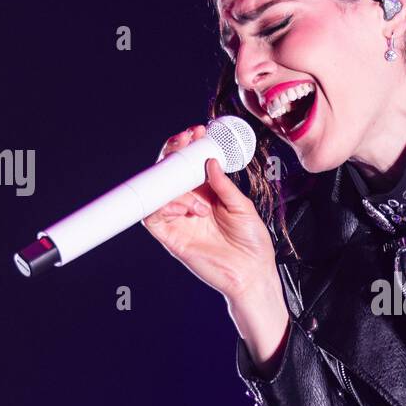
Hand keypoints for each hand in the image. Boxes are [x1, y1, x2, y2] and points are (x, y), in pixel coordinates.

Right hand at [141, 125, 276, 298]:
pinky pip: (153, 217)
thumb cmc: (252, 244)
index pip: (189, 165)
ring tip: (199, 199)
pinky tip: (183, 208)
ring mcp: (179, 220)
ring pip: (158, 192)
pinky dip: (161, 207)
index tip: (196, 132)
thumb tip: (209, 162)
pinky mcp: (171, 238)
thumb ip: (224, 185)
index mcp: (207, 193)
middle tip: (185, 142)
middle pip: (169, 173)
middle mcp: (190, 204)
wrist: (252, 274)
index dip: (188, 147)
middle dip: (174, 154)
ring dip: (173, 185)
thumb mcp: (243, 207)